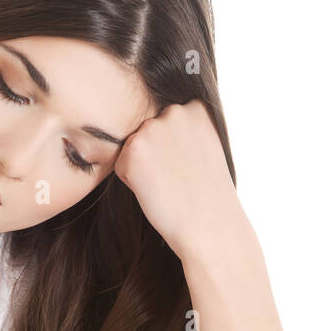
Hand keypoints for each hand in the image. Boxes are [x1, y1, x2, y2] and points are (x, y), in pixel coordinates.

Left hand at [112, 98, 245, 260]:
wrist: (210, 224)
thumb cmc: (208, 194)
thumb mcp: (205, 147)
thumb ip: (183, 129)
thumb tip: (150, 126)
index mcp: (197, 107)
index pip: (166, 122)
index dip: (174, 149)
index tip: (190, 166)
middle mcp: (175, 110)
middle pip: (146, 132)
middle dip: (155, 155)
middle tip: (179, 178)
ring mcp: (153, 128)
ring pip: (132, 148)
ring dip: (142, 168)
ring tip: (170, 184)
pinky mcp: (134, 149)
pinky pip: (120, 165)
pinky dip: (132, 182)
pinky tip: (157, 190)